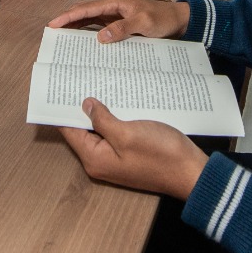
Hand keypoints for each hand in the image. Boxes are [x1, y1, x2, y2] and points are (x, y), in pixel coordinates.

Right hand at [47, 0, 189, 42]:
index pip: (86, 8)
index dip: (68, 16)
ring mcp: (115, 15)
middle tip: (52, 32)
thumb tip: (100, 36)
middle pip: (84, 12)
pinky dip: (88, 32)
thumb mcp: (144, 24)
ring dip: (76, 26)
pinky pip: (99, 26)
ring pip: (89, 19)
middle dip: (67, 20)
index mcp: (115, 2)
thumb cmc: (162, 19)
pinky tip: (81, 40)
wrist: (177, 20)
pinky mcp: (119, 23)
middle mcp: (112, 6)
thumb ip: (122, 29)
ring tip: (61, 37)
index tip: (54, 24)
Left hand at [60, 98, 207, 200]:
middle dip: (82, 108)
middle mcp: (101, 161)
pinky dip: (115, 118)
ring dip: (101, 111)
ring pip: (100, 130)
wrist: (191, 173)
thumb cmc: (160, 156)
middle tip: (80, 79)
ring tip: (98, 85)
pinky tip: (119, 102)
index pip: (70, 131)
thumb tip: (85, 105)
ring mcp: (116, 159)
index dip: (63, 109)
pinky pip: (115, 133)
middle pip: (83, 130)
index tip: (61, 87)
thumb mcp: (127, 134)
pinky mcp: (130, 154)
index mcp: (95, 159)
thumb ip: (102, 120)